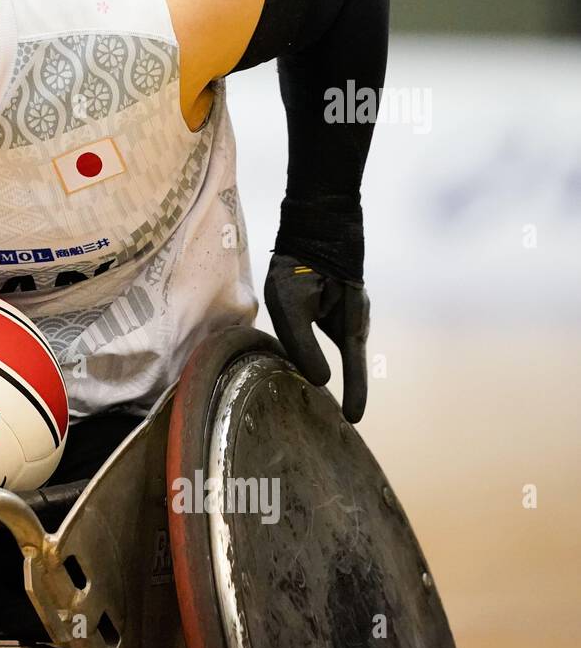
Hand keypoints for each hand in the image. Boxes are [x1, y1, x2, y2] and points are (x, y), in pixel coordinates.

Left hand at [263, 253, 369, 422]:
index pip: (354, 367)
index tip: (354, 420)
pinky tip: (310, 358)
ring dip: (337, 367)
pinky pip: (332, 335)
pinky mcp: (336, 306)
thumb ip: (303, 345)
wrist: (314, 227)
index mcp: (350, 323)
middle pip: (351, 361)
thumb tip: (320, 380)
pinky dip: (323, 350)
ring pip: (342, 349)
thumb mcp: (292, 307)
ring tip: (326, 385)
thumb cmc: (299, 264)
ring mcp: (348, 312)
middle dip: (349, 386)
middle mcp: (355, 320)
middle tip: (342, 415)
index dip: (354, 394)